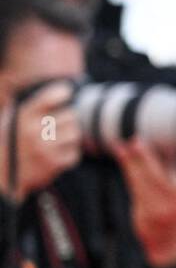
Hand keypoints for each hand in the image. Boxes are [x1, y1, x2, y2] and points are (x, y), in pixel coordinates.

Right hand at [0, 80, 81, 203]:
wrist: (2, 175)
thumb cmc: (10, 144)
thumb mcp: (12, 120)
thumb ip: (32, 108)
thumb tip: (62, 91)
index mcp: (23, 116)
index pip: (51, 96)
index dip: (62, 93)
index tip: (66, 93)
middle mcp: (34, 130)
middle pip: (71, 116)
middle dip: (68, 120)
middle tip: (60, 126)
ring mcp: (45, 148)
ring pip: (75, 134)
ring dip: (70, 138)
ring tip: (58, 141)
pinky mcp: (53, 164)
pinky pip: (74, 153)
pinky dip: (69, 154)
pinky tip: (57, 154)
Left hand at [111, 136, 175, 267]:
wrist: (168, 241)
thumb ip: (175, 169)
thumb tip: (165, 143)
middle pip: (161, 180)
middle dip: (148, 160)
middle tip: (137, 142)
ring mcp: (160, 212)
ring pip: (143, 183)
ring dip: (132, 163)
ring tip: (124, 146)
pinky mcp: (144, 214)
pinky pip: (135, 187)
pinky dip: (129, 170)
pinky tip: (123, 156)